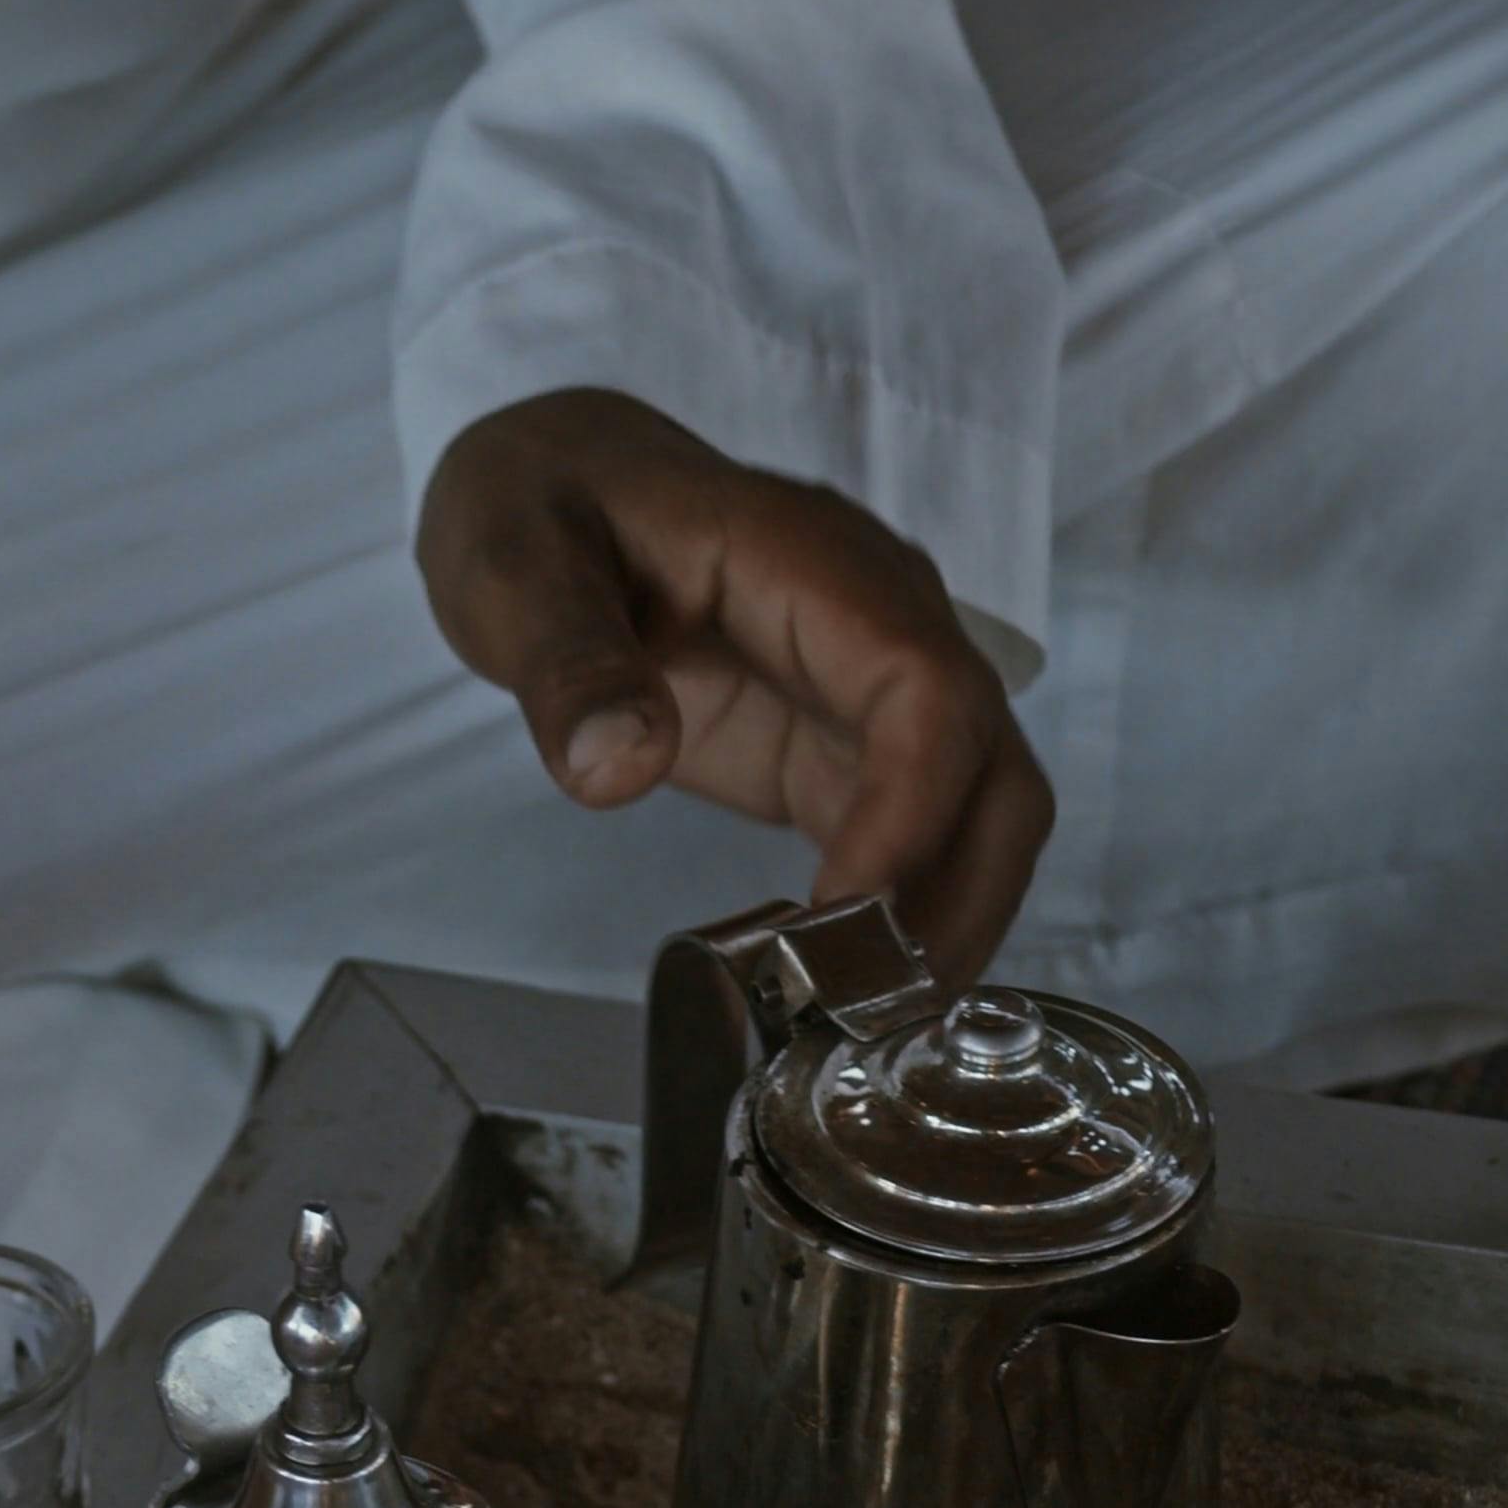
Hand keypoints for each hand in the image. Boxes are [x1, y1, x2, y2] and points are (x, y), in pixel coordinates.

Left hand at [417, 388, 1053, 990]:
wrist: (556, 484)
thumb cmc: (540, 506)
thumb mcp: (513, 567)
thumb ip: (566, 663)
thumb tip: (619, 765)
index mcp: (812, 565)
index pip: (928, 692)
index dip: (911, 817)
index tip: (842, 919)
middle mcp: (879, 623)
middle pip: (994, 771)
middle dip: (956, 901)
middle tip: (865, 1012)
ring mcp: (872, 690)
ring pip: (980, 816)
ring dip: (943, 926)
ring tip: (858, 1023)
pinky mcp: (843, 749)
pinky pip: (920, 840)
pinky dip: (902, 921)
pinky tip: (843, 991)